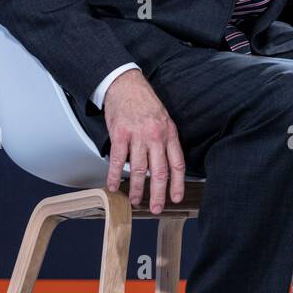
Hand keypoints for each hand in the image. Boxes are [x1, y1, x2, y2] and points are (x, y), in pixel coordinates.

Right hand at [102, 68, 185, 213]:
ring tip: (135, 200)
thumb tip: (167, 163)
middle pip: (160, 171)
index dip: (178, 183)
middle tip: (156, 208)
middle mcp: (155, 137)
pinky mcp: (120, 135)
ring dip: (137, 189)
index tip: (176, 197)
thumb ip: (166, 141)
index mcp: (169, 134)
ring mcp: (137, 136)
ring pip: (139, 170)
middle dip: (158, 193)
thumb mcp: (164, 119)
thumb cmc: (145, 102)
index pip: (177, 164)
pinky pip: (118, 160)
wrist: (126, 84)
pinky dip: (115, 176)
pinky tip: (114, 186)